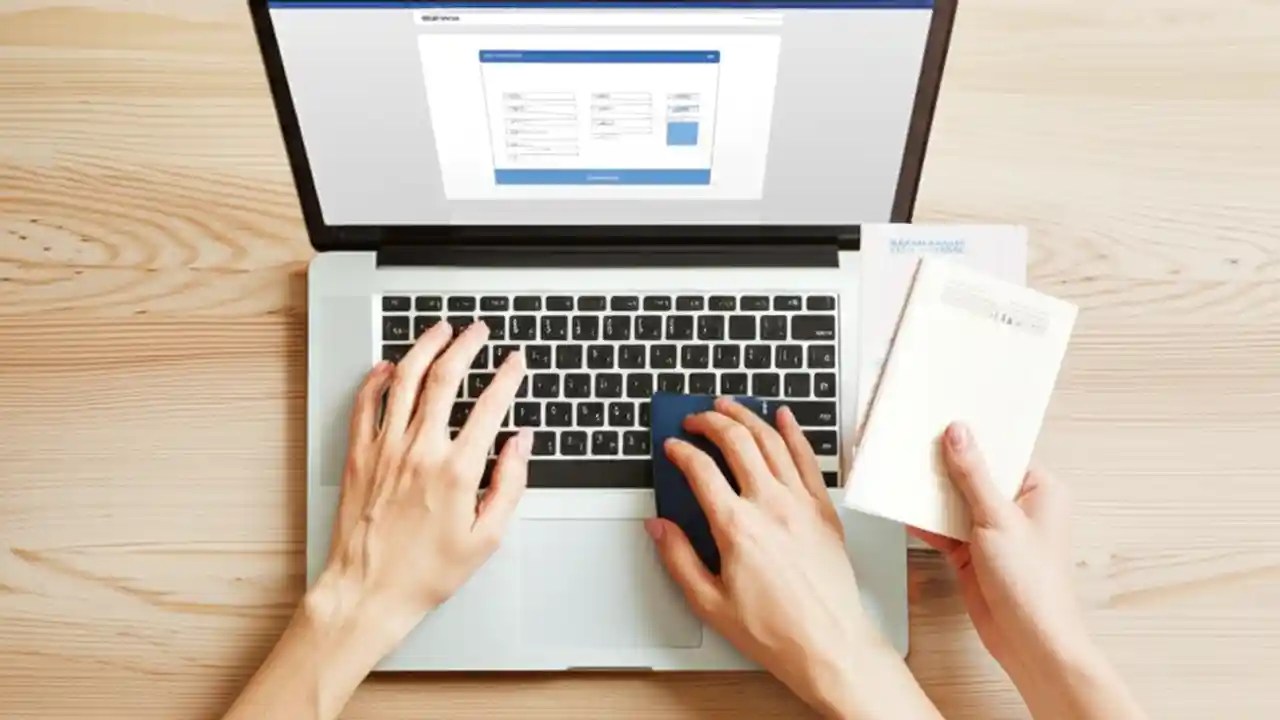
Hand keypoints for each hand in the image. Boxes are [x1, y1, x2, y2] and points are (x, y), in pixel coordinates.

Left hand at [312, 320, 529, 642]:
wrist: (367, 592)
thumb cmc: (425, 573)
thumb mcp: (486, 538)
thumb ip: (510, 484)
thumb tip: (520, 444)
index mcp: (456, 470)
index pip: (489, 406)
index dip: (507, 377)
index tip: (515, 362)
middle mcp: (419, 450)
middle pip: (445, 377)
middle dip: (467, 345)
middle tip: (478, 331)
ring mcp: (385, 449)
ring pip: (404, 379)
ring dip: (425, 347)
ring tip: (440, 330)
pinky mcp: (359, 456)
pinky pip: (366, 403)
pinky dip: (377, 378)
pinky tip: (388, 365)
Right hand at [645, 398, 939, 719]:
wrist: (828, 644)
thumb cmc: (774, 630)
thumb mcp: (709, 602)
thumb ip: (678, 558)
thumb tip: (658, 528)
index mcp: (736, 528)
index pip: (701, 471)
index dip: (680, 452)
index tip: (672, 448)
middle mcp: (770, 506)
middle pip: (736, 442)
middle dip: (710, 422)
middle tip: (696, 419)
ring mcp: (801, 504)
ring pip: (771, 441)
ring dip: (746, 417)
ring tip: (729, 407)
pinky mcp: (824, 509)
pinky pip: (807, 458)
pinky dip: (793, 431)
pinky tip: (782, 417)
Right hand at [916, 422, 1144, 719]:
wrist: (1029, 641)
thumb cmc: (1034, 585)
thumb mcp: (998, 519)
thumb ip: (973, 475)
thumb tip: (959, 433)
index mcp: (1040, 490)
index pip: (1002, 452)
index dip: (973, 437)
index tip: (942, 419)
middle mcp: (1019, 507)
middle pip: (975, 475)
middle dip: (945, 465)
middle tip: (914, 443)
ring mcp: (994, 530)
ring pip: (956, 501)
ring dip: (933, 495)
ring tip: (903, 473)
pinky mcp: (974, 552)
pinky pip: (945, 528)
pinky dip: (927, 522)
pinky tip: (906, 510)